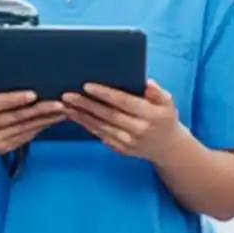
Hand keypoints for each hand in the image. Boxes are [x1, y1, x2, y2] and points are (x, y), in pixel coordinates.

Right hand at [0, 85, 65, 154]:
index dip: (15, 98)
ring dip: (45, 120)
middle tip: (59, 103)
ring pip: (23, 129)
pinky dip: (40, 127)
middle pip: (15, 117)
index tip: (34, 94)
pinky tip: (53, 120)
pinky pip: (25, 137)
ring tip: (62, 110)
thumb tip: (21, 68)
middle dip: (39, 110)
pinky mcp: (2, 149)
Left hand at [63, 80, 183, 162]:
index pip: (124, 102)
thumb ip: (157, 92)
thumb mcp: (168, 102)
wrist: (167, 147)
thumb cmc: (164, 117)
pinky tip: (75, 117)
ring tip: (65, 105)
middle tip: (67, 95)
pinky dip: (87, 126)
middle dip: (86, 105)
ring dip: (81, 117)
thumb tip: (146, 83)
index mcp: (151, 115)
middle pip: (108, 115)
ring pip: (101, 128)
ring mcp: (129, 143)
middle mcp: (139, 130)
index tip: (87, 86)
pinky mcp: (121, 150)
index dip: (105, 94)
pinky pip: (101, 136)